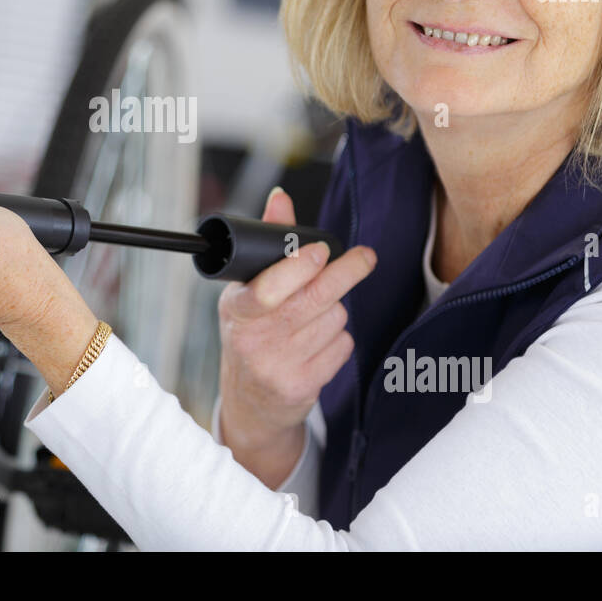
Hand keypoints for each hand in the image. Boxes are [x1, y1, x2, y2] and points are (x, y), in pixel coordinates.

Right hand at [216, 186, 376, 486]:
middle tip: (365, 257)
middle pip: (313, 300)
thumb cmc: (251, 333)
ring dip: (334, 310)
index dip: (298, 267)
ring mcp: (278, 367)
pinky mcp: (303, 387)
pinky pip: (342, 346)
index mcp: (236, 310)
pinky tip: (318, 342)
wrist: (250, 403)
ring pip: (333, 320)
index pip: (267, 289)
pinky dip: (339, 338)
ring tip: (314, 316)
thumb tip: (281, 197)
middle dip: (344, 274)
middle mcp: (253, 341)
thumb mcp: (246, 292)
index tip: (321, 249)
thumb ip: (268, 245)